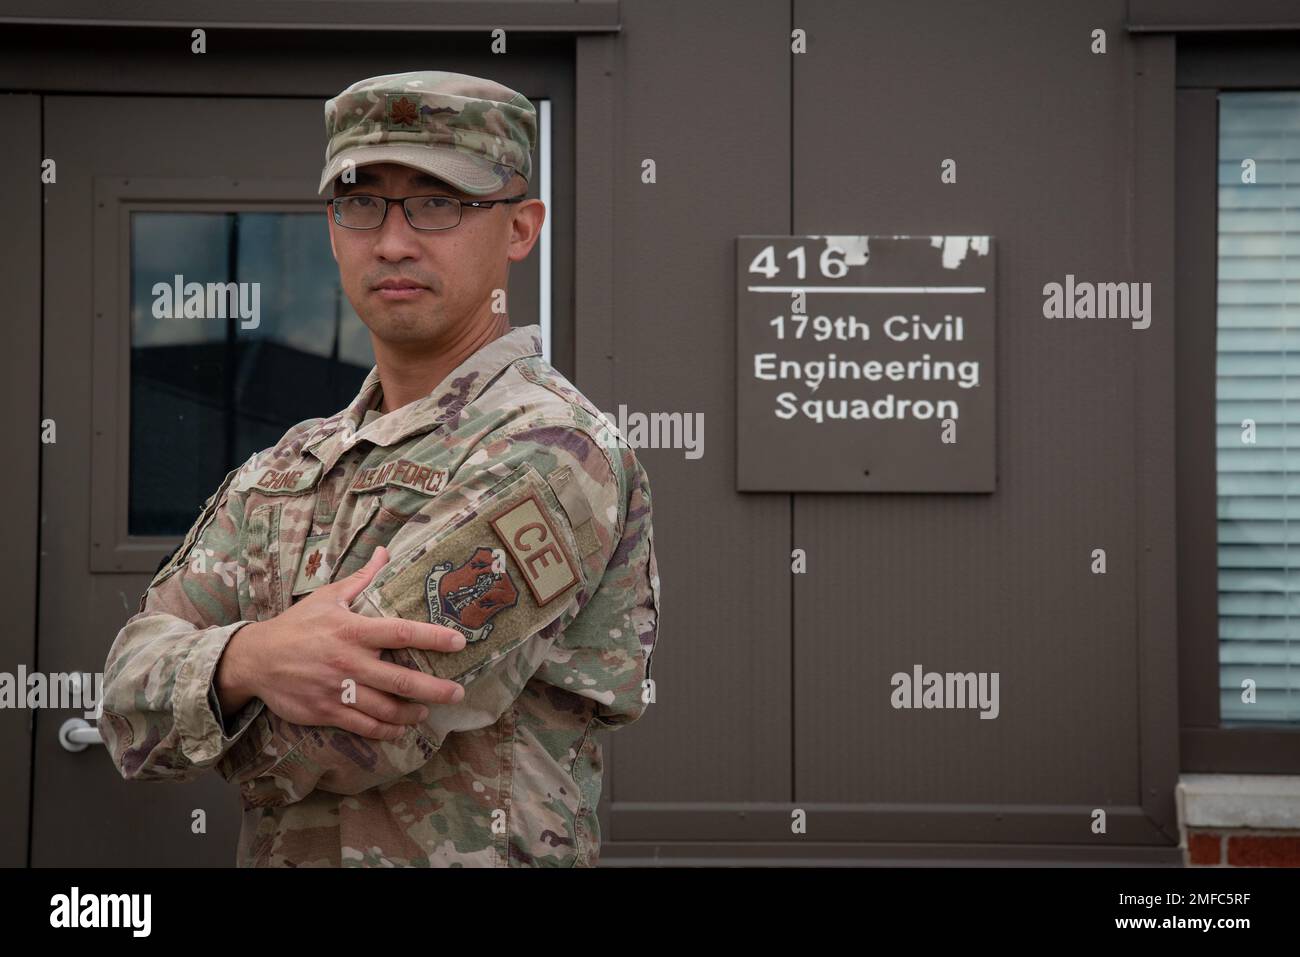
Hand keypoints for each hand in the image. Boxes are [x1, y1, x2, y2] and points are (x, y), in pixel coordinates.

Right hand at [215, 546, 466, 739]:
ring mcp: (339, 690)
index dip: (434, 638)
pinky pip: (364, 727)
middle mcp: (349, 662)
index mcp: (352, 631)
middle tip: (458, 692)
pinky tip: (400, 729)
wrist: (255, 659)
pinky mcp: (327, 712)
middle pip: (402, 680)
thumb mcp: (327, 597)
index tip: (459, 642)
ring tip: (427, 711)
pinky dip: (387, 731)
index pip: (402, 633)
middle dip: (435, 689)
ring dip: (413, 714)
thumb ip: (362, 580)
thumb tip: (386, 553)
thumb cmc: (297, 625)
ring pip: (386, 709)